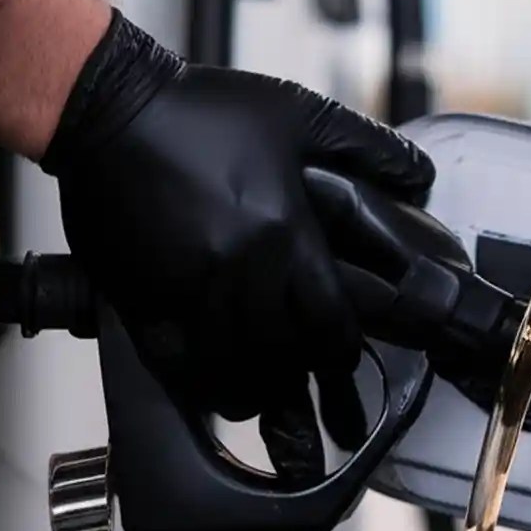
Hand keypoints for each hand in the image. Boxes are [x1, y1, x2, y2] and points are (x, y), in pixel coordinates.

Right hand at [40, 10, 434, 476]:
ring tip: (273, 413)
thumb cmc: (201, 109)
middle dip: (312, 394)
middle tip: (327, 423)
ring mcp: (188, 288)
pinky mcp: (141, 294)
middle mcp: (241, 269)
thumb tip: (420, 176)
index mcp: (285, 232)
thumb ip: (368, 147)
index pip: (330, 319)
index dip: (345, 356)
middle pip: (287, 356)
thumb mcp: (300, 113)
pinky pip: (175, 359)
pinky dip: (200, 382)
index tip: (351, 371)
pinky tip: (215, 391)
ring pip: (232, 368)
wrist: (109, 107)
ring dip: (258, 397)